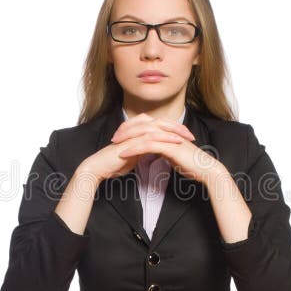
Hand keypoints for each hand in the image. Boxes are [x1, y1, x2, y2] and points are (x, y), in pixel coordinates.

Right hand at [78, 113, 194, 182]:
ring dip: (174, 131)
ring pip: (158, 127)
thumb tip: (155, 152)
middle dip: (177, 128)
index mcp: (137, 131)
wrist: (99, 168)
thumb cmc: (114, 163)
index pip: (159, 126)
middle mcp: (136, 129)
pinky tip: (176, 141)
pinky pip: (152, 136)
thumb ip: (144, 151)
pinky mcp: (132, 140)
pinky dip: (165, 138)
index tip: (186, 137)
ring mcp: (134, 133)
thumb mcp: (134, 156)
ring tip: (187, 137)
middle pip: (161, 123)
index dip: (173, 130)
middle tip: (191, 134)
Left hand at [115, 113, 223, 185]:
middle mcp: (168, 131)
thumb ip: (165, 151)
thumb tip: (157, 152)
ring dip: (127, 139)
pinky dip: (134, 149)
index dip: (133, 130)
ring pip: (143, 134)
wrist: (206, 170)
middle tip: (114, 138)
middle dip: (126, 131)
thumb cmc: (193, 165)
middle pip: (142, 126)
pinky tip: (124, 153)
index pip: (146, 127)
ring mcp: (168, 137)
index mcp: (168, 132)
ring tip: (115, 144)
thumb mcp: (175, 156)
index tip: (121, 137)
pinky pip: (147, 145)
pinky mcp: (169, 146)